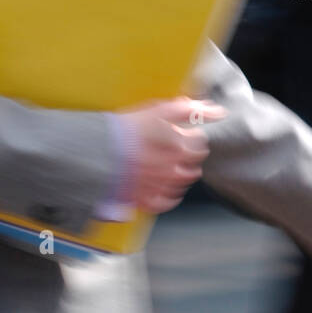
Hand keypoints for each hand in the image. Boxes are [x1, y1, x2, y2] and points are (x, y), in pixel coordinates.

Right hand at [118, 97, 226, 213]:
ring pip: (182, 184)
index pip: (199, 142)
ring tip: (169, 165)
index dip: (190, 135)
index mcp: (179, 146)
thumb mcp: (159, 110)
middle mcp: (173, 169)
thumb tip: (217, 111)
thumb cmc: (126, 127)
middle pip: (193, 164)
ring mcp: (159, 186)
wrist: (94, 149)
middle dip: (188, 155)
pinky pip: (165, 203)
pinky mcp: (144, 199)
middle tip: (173, 148)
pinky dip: (169, 196)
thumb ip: (190, 109)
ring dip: (180, 174)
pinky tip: (165, 188)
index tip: (181, 132)